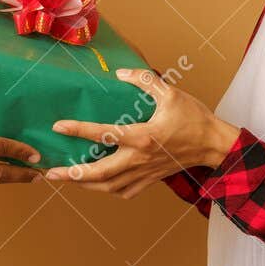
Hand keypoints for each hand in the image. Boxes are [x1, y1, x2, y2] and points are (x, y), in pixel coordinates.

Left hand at [43, 68, 238, 197]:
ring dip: (85, 185)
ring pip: (108, 187)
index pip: (104, 135)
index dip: (79, 130)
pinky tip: (97, 184)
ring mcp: (144, 173)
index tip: (58, 126)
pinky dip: (106, 190)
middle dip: (72, 174)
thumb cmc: (194, 118)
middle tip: (50, 172)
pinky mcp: (151, 180)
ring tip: (67, 178)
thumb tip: (120, 73)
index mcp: (143, 136)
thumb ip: (145, 80)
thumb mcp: (171, 93)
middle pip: (100, 173)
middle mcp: (140, 158)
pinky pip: (123, 191)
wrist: (214, 145)